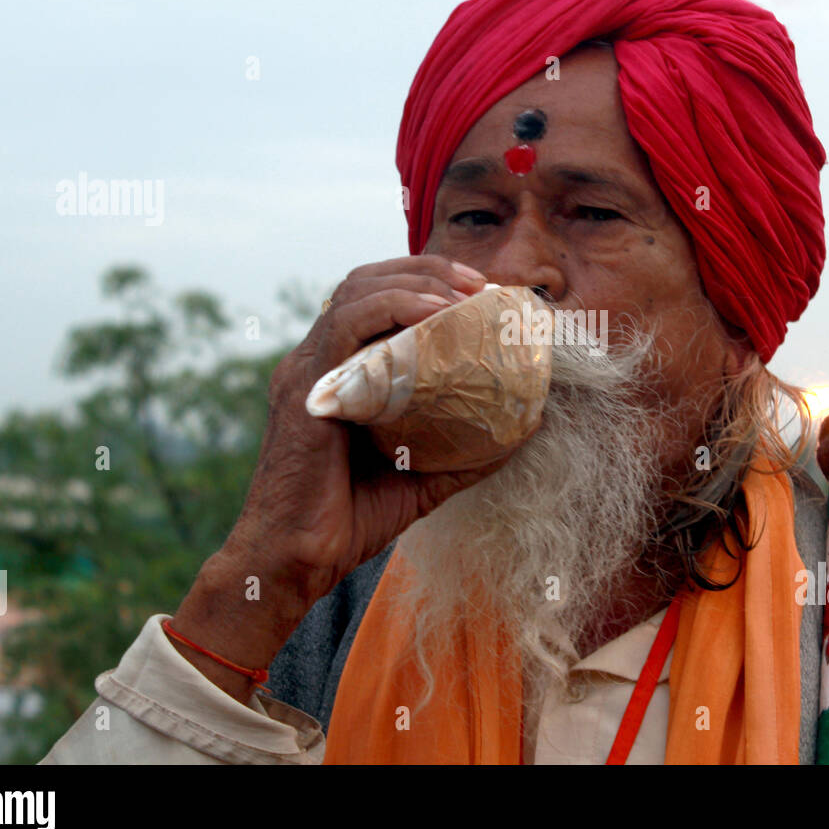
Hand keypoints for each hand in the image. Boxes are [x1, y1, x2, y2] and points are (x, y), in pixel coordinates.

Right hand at [168, 255, 511, 701]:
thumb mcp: (425, 478)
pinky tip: (434, 313)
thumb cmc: (352, 520)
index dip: (429, 283)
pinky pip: (348, 324)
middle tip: (481, 285)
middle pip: (369, 280)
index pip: (379, 299)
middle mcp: (321, 360)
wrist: (298, 559)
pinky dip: (393, 306)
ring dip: (417, 280)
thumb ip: (470, 451)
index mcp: (342, 371)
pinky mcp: (307, 385)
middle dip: (429, 269)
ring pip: (359, 290)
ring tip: (465, 294)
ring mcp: (309, 368)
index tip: (481, 294)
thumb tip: (530, 426)